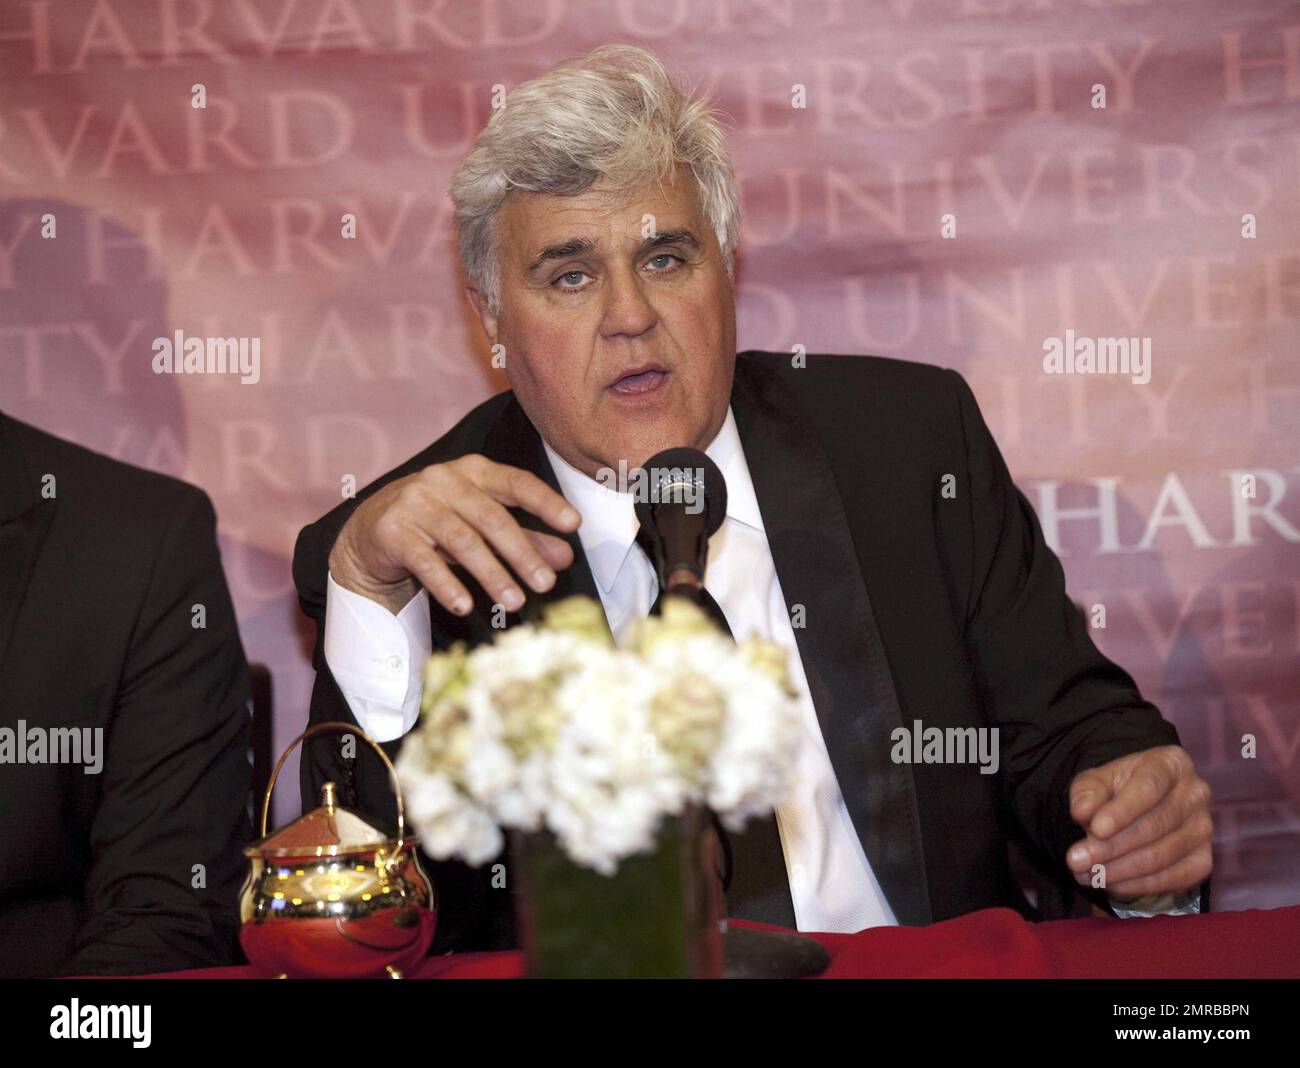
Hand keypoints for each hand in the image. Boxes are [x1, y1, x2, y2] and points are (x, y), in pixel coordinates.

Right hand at [329, 454, 580, 615]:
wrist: (371, 531)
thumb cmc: (438, 524)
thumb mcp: (481, 526)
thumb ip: (524, 538)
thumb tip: (564, 558)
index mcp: (473, 471)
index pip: (516, 482)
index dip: (546, 502)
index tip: (573, 524)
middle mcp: (443, 480)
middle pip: (491, 517)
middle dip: (522, 553)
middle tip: (546, 584)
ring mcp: (414, 503)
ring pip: (462, 541)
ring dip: (491, 574)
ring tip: (514, 602)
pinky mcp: (391, 531)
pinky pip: (424, 562)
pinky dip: (447, 585)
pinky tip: (465, 605)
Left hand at [1065, 745, 1212, 901]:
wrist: (1138, 807)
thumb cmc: (1116, 790)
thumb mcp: (1095, 782)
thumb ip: (1087, 793)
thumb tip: (1083, 812)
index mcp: (1171, 764)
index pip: (1149, 787)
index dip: (1122, 811)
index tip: (1095, 829)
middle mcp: (1196, 795)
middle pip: (1154, 826)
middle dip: (1110, 848)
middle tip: (1076, 861)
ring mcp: (1203, 829)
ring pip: (1161, 856)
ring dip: (1118, 870)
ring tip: (1084, 874)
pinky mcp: (1203, 861)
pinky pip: (1172, 879)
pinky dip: (1137, 885)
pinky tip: (1109, 883)